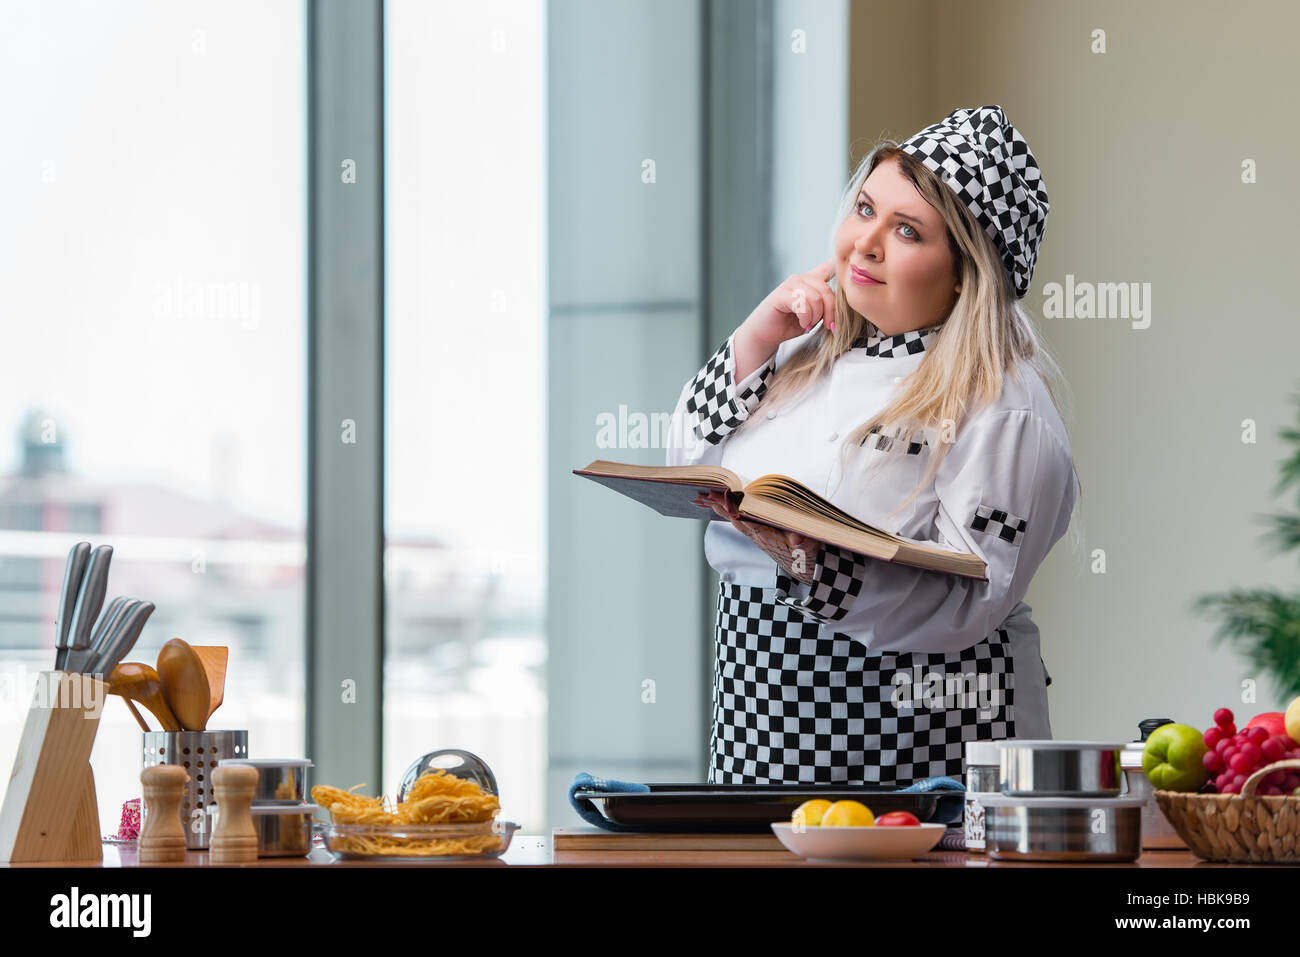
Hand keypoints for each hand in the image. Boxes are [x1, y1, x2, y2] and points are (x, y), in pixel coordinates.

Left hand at [692, 491, 827, 566]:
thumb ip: (805, 543)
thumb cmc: (808, 553)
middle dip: (721, 507)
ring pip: (734, 519)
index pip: (748, 521)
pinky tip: (718, 505)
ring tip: (705, 497)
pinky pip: (738, 520)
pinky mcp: (757, 534)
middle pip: (736, 519)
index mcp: (769, 537)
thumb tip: (797, 540)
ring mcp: (756, 536)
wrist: (805, 567)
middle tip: (706, 494)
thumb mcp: (811, 548)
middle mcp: (759, 537)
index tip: (723, 499)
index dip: (735, 510)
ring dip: (720, 508)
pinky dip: (728, 511)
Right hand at [739, 257, 838, 348]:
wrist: (765, 334)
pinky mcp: (780, 294)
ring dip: (815, 317)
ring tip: (808, 325)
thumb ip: (826, 306)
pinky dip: (805, 318)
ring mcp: (790, 285)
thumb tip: (844, 307)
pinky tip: (802, 323)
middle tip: (828, 326)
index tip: (852, 261)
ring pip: (816, 298)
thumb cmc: (790, 324)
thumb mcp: (815, 315)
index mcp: (811, 281)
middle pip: (827, 290)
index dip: (840, 264)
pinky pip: (802, 303)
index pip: (829, 267)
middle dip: (831, 312)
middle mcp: (801, 278)